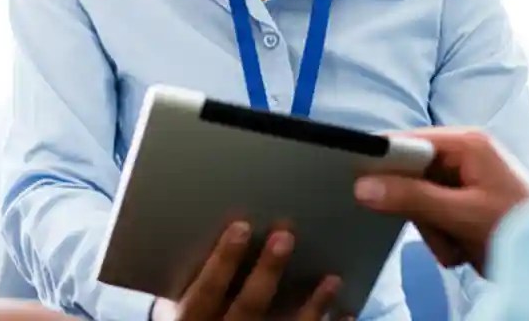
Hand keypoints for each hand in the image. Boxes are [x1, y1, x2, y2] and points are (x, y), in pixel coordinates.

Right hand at [151, 222, 344, 320]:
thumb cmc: (197, 310)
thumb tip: (210, 217)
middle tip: (285, 236)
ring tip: (331, 278)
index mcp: (191, 316)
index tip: (242, 227)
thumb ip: (192, 271)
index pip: (206, 291)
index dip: (223, 260)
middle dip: (267, 271)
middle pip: (247, 306)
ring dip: (311, 305)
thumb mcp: (184, 296)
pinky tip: (344, 313)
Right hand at [353, 128, 528, 275]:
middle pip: (410, 173)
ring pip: (419, 199)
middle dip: (420, 209)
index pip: (408, 140)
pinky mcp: (465, 200)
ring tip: (458, 242)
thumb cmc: (518, 228)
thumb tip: (365, 187)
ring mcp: (465, 178)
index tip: (359, 180)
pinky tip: (463, 244)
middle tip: (439, 229)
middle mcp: (465, 154)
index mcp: (467, 143)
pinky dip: (442, 234)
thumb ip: (412, 198)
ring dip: (433, 228)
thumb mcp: (460, 214)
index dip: (383, 160)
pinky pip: (433, 213)